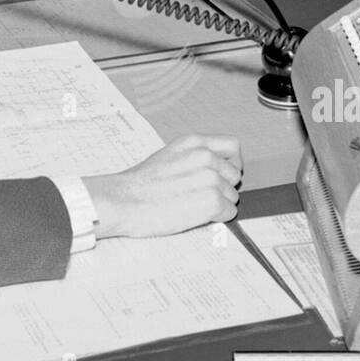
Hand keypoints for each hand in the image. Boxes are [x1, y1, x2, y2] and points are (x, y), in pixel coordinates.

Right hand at [83, 135, 242, 238]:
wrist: (123, 201)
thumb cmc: (141, 184)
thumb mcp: (170, 155)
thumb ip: (194, 156)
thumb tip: (216, 169)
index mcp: (194, 142)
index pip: (233, 146)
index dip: (231, 162)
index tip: (222, 174)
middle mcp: (205, 156)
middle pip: (235, 175)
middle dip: (223, 187)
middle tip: (200, 195)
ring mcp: (210, 178)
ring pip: (232, 196)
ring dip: (219, 204)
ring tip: (192, 205)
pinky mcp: (211, 200)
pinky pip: (229, 212)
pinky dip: (216, 218)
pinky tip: (195, 216)